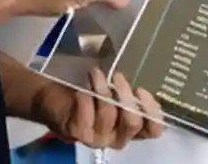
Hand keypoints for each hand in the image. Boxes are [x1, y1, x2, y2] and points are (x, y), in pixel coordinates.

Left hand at [32, 68, 164, 149]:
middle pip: (132, 123)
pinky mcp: (78, 133)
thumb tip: (141, 70)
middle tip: (118, 77)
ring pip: (108, 115)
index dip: (152, 111)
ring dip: (103, 90)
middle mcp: (117, 138)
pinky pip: (86, 114)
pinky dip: (86, 97)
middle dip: (126, 97)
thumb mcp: (113, 91)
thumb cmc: (89, 93)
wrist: (54, 101)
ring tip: (96, 73)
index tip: (141, 90)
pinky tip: (83, 85)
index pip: (153, 129)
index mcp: (131, 128)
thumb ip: (128, 90)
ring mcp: (97, 138)